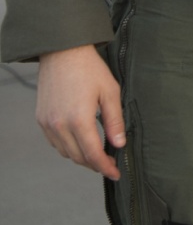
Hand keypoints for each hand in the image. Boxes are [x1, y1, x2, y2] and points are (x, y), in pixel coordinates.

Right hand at [36, 45, 125, 178]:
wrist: (62, 51)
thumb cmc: (89, 68)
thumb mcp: (110, 92)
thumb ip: (115, 121)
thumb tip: (119, 144)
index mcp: (78, 120)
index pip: (93, 155)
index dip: (105, 167)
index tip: (116, 173)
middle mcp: (59, 125)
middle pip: (78, 157)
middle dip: (95, 164)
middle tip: (109, 164)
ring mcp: (47, 123)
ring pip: (65, 152)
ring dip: (81, 157)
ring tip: (96, 153)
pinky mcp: (41, 118)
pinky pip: (55, 142)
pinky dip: (68, 147)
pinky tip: (79, 141)